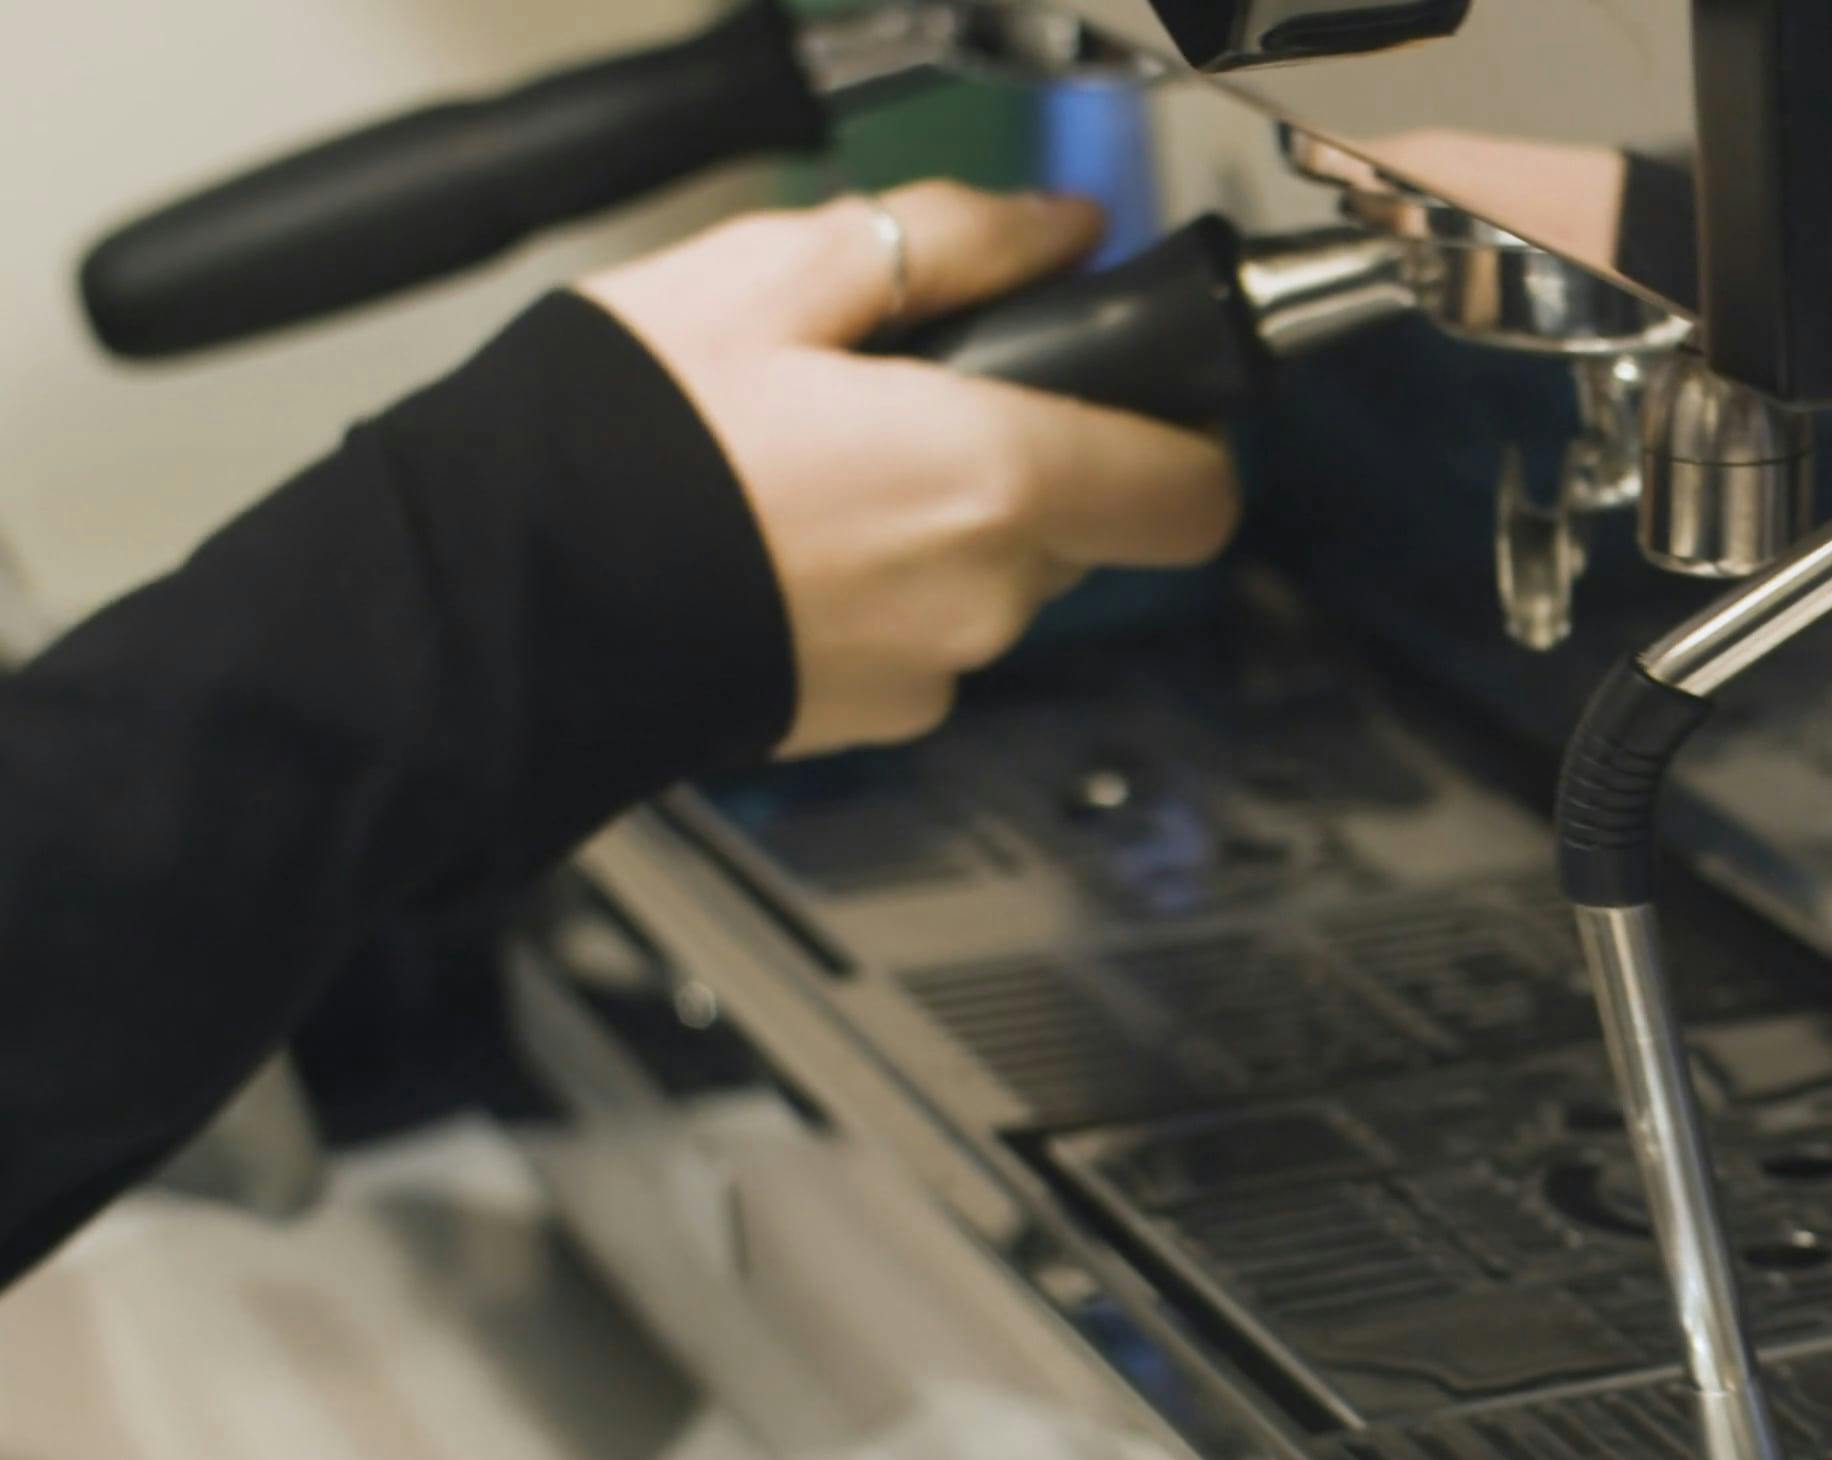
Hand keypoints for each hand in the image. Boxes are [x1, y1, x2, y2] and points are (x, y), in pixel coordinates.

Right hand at [583, 184, 1240, 754]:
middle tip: (908, 399)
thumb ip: (951, 242)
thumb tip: (1056, 229)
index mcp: (994, 478)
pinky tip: (781, 541)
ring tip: (815, 464)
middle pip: (1085, 526)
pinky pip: (919, 636)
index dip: (1179, 439)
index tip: (1131, 399)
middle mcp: (987, 595)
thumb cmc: (622, 436)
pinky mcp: (871, 720)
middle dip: (1025, 461)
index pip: (1194, 493)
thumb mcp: (774, 275)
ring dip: (942, 523)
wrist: (499, 598)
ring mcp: (931, 671)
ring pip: (997, 582)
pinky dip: (878, 587)